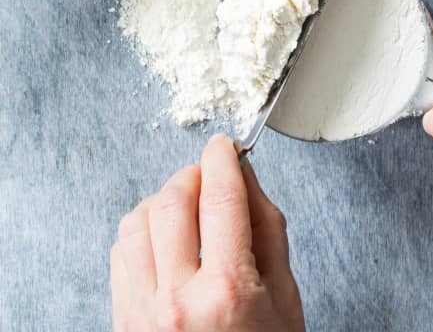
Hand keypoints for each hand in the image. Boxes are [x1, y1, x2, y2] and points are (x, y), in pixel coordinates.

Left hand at [110, 134, 304, 331]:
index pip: (221, 197)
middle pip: (172, 200)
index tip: (226, 145)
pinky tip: (167, 238)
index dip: (223, 158)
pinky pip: (120, 251)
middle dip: (194, 175)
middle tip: (212, 177)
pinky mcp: (122, 320)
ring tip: (189, 210)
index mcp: (228, 290)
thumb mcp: (286, 295)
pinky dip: (142, 229)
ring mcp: (142, 312)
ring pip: (137, 220)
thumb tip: (246, 177)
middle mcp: (178, 298)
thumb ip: (267, 228)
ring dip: (164, 201)